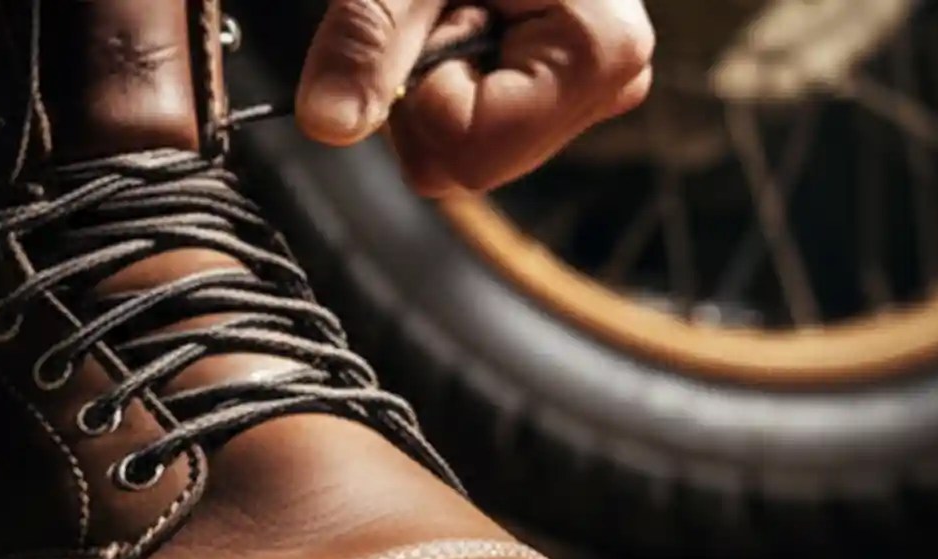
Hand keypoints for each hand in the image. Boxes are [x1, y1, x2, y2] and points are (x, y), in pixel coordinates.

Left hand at [297, 0, 654, 196]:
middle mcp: (611, 85)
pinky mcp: (568, 92)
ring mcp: (592, 93)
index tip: (438, 17)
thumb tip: (326, 123)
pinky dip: (459, 79)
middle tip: (449, 8)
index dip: (423, 93)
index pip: (469, 152)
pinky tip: (476, 23)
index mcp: (597, 54)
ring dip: (441, 82)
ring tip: (464, 7)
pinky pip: (484, 130)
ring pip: (471, 153)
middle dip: (431, 91)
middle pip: (470, 163)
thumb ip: (365, 40)